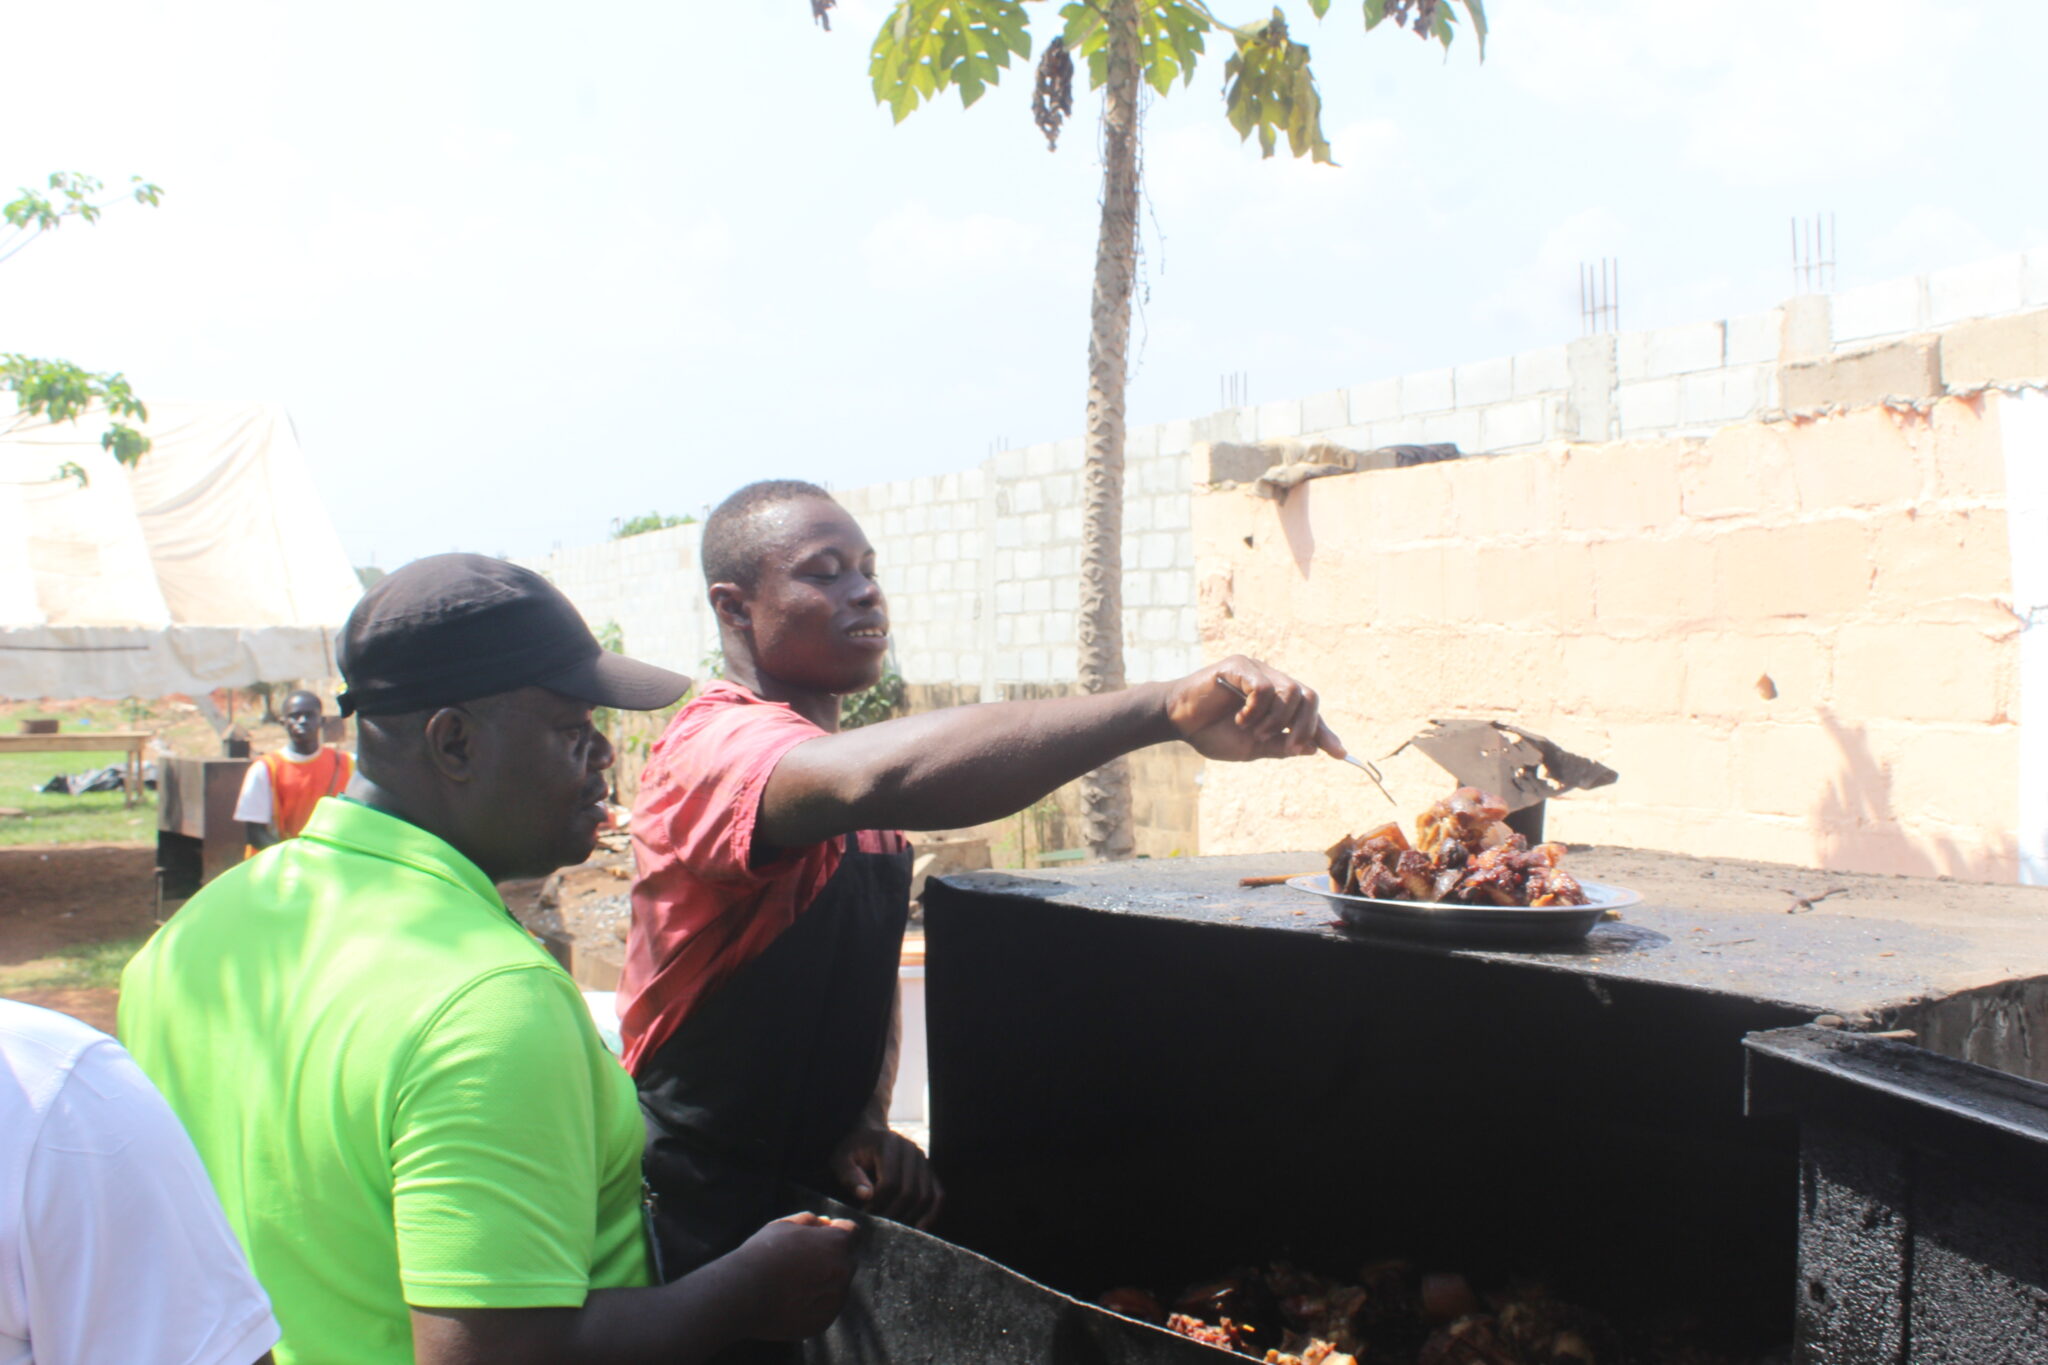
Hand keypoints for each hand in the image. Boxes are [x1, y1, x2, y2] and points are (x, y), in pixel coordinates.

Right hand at [723, 1212, 857, 1341]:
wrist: (743, 1293)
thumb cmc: (762, 1254)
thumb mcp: (785, 1225)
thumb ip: (811, 1221)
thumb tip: (826, 1223)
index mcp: (838, 1244)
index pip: (852, 1232)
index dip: (837, 1230)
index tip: (821, 1235)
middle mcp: (843, 1271)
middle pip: (847, 1259)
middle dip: (831, 1256)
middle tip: (801, 1260)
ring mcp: (835, 1299)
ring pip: (837, 1285)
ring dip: (824, 1281)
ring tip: (791, 1282)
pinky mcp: (824, 1321)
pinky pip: (826, 1307)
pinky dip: (815, 1303)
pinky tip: (791, 1300)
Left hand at [828, 1124, 942, 1229]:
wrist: (870, 1134)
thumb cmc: (852, 1150)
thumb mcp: (841, 1159)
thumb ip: (850, 1176)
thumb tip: (867, 1196)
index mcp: (888, 1144)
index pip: (890, 1182)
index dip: (878, 1203)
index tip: (865, 1213)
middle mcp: (911, 1149)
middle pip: (910, 1191)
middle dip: (893, 1214)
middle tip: (878, 1226)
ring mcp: (923, 1159)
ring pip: (926, 1195)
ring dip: (911, 1217)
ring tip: (893, 1229)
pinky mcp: (929, 1169)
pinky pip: (938, 1193)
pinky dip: (932, 1212)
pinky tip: (920, 1228)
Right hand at [1163, 656, 1343, 761]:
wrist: (1178, 722)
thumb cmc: (1211, 733)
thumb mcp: (1252, 747)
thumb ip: (1281, 745)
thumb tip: (1313, 748)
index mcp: (1276, 699)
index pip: (1310, 710)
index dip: (1323, 731)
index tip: (1340, 754)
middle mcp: (1271, 679)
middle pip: (1309, 696)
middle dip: (1304, 726)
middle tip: (1288, 747)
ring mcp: (1256, 669)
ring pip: (1290, 691)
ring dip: (1277, 721)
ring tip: (1254, 732)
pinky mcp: (1239, 666)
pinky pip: (1264, 688)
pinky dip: (1256, 710)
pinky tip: (1239, 719)